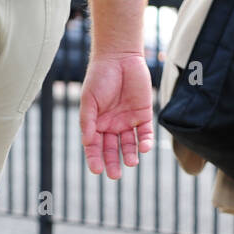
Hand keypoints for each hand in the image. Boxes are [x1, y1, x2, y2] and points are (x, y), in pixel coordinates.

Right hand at [80, 51, 153, 179]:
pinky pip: (146, 133)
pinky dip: (146, 142)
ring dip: (131, 155)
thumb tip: (87, 142)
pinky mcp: (143, 115)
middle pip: (113, 149)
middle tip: (114, 175)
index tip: (97, 170)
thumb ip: (87, 121)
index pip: (95, 147)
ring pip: (130, 144)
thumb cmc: (99, 77)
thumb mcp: (89, 100)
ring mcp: (128, 122)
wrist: (119, 58)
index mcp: (96, 124)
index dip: (95, 159)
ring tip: (131, 163)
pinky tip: (144, 148)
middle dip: (113, 162)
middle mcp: (112, 126)